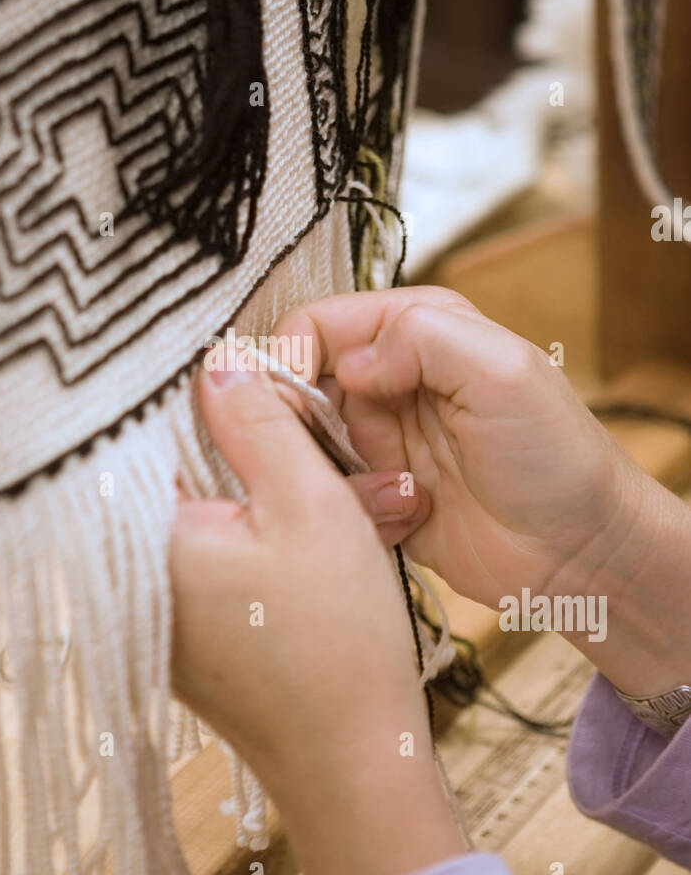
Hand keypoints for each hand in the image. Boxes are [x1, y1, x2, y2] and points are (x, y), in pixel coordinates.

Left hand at [170, 356, 464, 874]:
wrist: (352, 763)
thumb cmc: (336, 641)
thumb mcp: (310, 503)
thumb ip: (257, 423)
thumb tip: (218, 364)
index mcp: (141, 534)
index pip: (143, 426)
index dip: (202, 392)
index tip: (254, 379)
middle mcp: (123, 576)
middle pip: (170, 469)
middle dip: (239, 446)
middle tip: (308, 438)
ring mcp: (147, 612)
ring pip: (194, 512)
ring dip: (253, 492)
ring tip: (330, 491)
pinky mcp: (176, 636)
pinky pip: (203, 557)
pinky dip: (249, 537)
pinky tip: (308, 536)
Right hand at [276, 286, 690, 696]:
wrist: (582, 551)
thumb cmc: (557, 457)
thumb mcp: (504, 370)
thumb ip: (422, 338)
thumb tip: (348, 363)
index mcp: (419, 327)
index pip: (319, 323)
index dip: (291, 356)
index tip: (292, 400)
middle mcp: (392, 375)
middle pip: (299, 379)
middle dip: (297, 417)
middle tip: (327, 453)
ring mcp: (381, 435)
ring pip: (304, 438)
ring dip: (325, 465)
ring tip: (382, 486)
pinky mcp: (377, 489)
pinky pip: (326, 489)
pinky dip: (345, 502)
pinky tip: (398, 513)